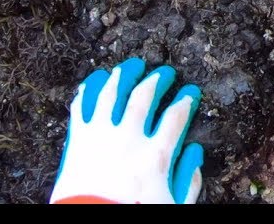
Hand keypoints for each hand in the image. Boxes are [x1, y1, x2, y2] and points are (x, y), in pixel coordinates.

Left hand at [50, 57, 204, 203]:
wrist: (89, 222)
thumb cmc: (132, 213)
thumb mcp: (173, 204)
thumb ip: (188, 179)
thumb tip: (195, 153)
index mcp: (156, 154)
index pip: (177, 115)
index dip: (186, 99)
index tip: (190, 92)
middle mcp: (129, 137)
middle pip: (145, 96)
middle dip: (158, 79)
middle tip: (164, 73)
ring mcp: (101, 135)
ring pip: (113, 93)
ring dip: (124, 75)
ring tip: (131, 66)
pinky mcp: (78, 140)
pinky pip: (82, 106)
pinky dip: (90, 89)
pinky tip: (96, 80)